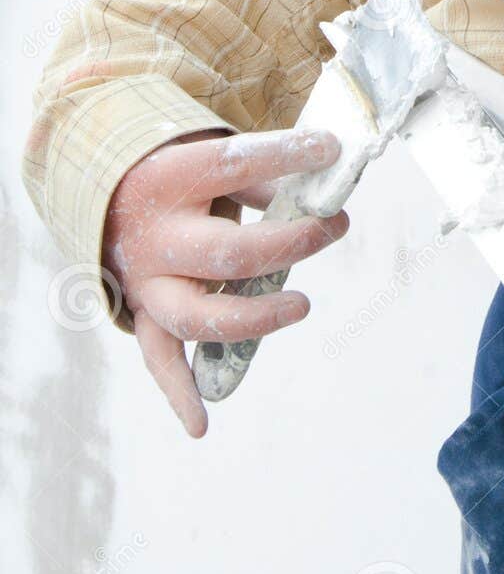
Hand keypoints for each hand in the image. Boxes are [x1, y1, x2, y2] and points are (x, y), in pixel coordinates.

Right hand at [103, 127, 347, 437]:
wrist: (100, 194)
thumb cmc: (178, 175)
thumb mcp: (209, 158)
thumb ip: (260, 177)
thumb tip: (324, 185)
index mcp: (169, 179)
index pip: (233, 164)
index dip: (285, 155)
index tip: (329, 149)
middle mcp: (155, 236)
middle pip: (226, 251)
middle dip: (289, 243)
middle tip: (333, 227)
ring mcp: (146, 281)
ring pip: (197, 315)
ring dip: (255, 317)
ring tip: (302, 304)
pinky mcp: (145, 313)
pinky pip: (160, 358)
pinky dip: (179, 392)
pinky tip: (201, 424)